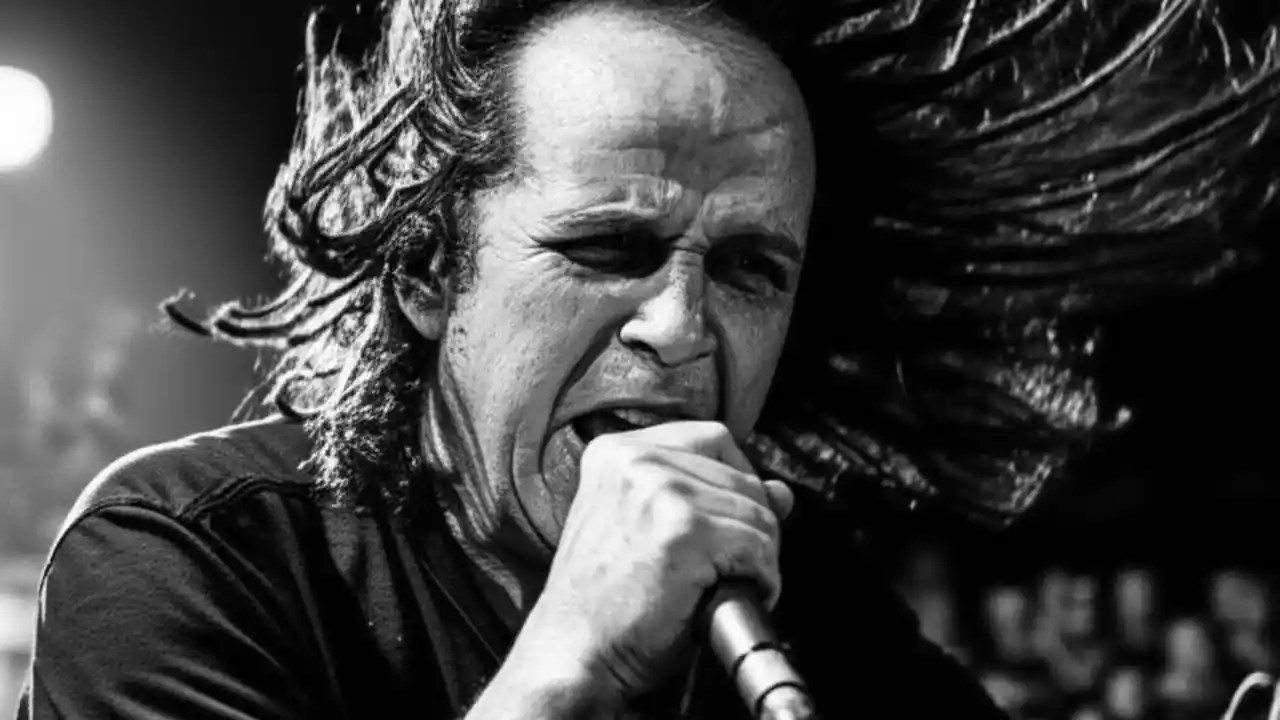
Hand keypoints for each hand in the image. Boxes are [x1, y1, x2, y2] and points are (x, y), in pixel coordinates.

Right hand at [518, 420, 794, 710]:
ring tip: (721, 587)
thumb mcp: (648, 532)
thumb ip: (707, 498)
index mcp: (615, 452)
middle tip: (725, 569)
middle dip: (750, 526)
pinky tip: (726, 597)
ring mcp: (659, 490)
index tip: (729, 522)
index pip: (712, 439)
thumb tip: (780, 492)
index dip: (737, 480)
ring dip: (757, 558)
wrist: (573, 654)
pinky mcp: (683, 530)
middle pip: (741, 475)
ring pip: (757, 513)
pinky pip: (757, 545)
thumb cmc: (606, 606)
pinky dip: (760, 579)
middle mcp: (634, 459)